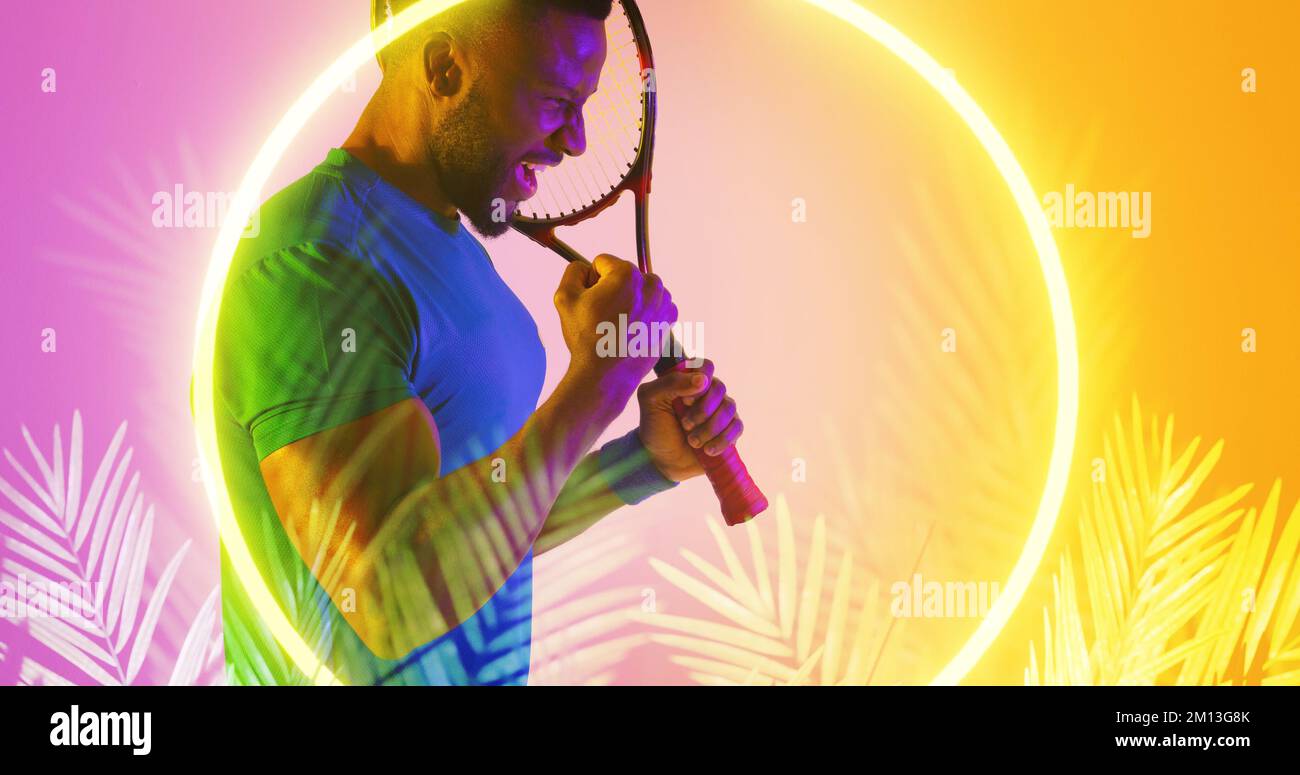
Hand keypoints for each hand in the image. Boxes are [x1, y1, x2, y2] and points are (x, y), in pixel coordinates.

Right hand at [553, 254, 676, 393]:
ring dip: (628, 300)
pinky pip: (653, 306)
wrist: (606, 375)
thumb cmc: (586, 338)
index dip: (591, 281)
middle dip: (612, 289)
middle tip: (602, 316)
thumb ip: (573, 271)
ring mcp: (662, 303)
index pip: (603, 263)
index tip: (591, 301)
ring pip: (639, 290)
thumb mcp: (564, 297)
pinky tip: (630, 329)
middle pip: (623, 275)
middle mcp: (650, 285)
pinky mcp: (668, 320)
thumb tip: (585, 267)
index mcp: (626, 273)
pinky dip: (642, 313)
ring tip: (616, 324)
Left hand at [636, 359, 744, 481]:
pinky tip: (708, 450)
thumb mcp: (651, 400)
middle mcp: (707, 393)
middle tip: (685, 425)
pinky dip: (723, 439)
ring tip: (693, 442)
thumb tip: (702, 380)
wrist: (662, 461)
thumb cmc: (655, 427)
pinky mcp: (729, 430)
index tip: (685, 399)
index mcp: (688, 380)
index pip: (705, 366)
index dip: (699, 380)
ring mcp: (720, 411)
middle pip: (719, 388)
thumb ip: (670, 383)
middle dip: (702, 410)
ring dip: (710, 428)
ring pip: (729, 408)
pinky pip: (736, 427)